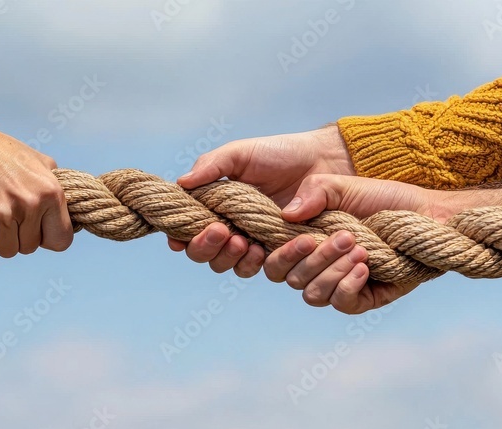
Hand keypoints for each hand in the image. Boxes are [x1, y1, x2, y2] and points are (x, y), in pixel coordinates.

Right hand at [0, 91, 73, 257]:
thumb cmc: (0, 152)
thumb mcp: (39, 162)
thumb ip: (55, 187)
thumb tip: (68, 212)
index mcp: (51, 192)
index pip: (62, 240)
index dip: (47, 238)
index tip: (36, 230)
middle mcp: (31, 204)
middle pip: (30, 247)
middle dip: (18, 237)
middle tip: (5, 214)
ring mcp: (5, 212)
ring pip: (7, 251)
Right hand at [168, 126, 355, 276]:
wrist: (323, 162)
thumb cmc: (279, 153)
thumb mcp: (240, 154)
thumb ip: (211, 166)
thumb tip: (182, 183)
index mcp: (213, 204)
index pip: (187, 228)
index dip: (179, 237)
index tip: (180, 238)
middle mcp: (227, 226)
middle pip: (201, 252)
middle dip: (204, 247)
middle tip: (220, 231)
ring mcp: (250, 241)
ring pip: (225, 264)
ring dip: (227, 257)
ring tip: (241, 241)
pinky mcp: (274, 251)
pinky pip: (256, 268)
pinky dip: (252, 263)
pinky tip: (260, 250)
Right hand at [265, 174, 501, 313]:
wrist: (425, 214)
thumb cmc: (381, 198)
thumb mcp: (341, 186)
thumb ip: (313, 192)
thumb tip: (287, 215)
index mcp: (301, 243)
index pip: (271, 261)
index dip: (270, 257)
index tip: (294, 239)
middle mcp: (314, 267)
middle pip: (288, 278)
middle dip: (311, 258)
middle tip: (343, 236)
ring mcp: (337, 284)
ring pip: (312, 294)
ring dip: (331, 270)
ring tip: (358, 248)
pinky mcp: (364, 297)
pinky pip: (342, 304)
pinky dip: (348, 285)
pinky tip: (364, 266)